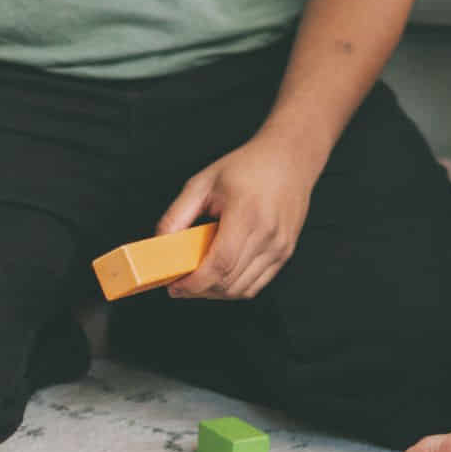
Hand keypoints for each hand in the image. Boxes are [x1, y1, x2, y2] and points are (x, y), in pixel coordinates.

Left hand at [155, 133, 320, 299]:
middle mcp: (267, 234)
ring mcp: (279, 246)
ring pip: (242, 290)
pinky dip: (234, 289)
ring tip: (198, 280)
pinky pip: (256, 285)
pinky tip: (220, 277)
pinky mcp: (284, 253)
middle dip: (199, 291)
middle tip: (180, 284)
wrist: (290, 158)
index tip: (175, 286)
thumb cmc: (250, 166)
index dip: (194, 283)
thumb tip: (160, 242)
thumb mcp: (204, 181)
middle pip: (229, 282)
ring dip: (215, 292)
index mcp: (246, 213)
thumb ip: (178, 213)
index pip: (220, 264)